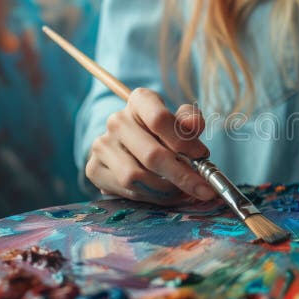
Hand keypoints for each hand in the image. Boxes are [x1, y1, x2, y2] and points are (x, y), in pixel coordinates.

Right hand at [86, 88, 216, 204]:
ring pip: (138, 176)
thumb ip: (191, 122)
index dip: (183, 141)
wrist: (133, 148)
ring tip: (182, 191)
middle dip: (182, 176)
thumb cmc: (164, 133)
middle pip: (152, 154)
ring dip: (166, 190)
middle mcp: (117, 120)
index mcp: (140, 101)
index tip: (202, 156)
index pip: (159, 119)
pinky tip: (163, 194)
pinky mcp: (94, 169)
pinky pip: (127, 190)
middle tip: (203, 189)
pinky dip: (150, 197)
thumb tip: (194, 126)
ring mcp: (102, 144)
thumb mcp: (181, 123)